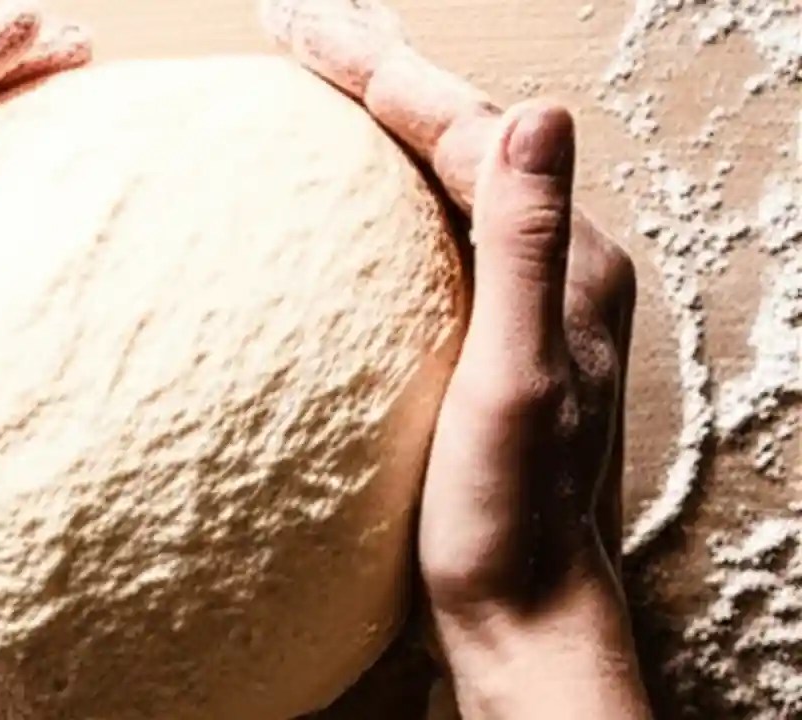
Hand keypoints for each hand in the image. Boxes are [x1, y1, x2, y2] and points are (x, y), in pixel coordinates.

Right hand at [261, 1, 646, 716]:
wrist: (520, 604)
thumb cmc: (506, 514)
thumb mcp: (514, 383)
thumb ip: (528, 249)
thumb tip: (541, 115)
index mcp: (565, 261)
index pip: (467, 133)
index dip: (386, 74)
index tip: (306, 31)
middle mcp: (555, 262)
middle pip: (463, 133)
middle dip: (381, 69)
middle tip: (305, 24)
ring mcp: (524, 292)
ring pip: (452, 169)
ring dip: (390, 110)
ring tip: (333, 67)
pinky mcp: (491, 324)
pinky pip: (442, 217)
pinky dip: (394, 175)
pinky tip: (362, 174)